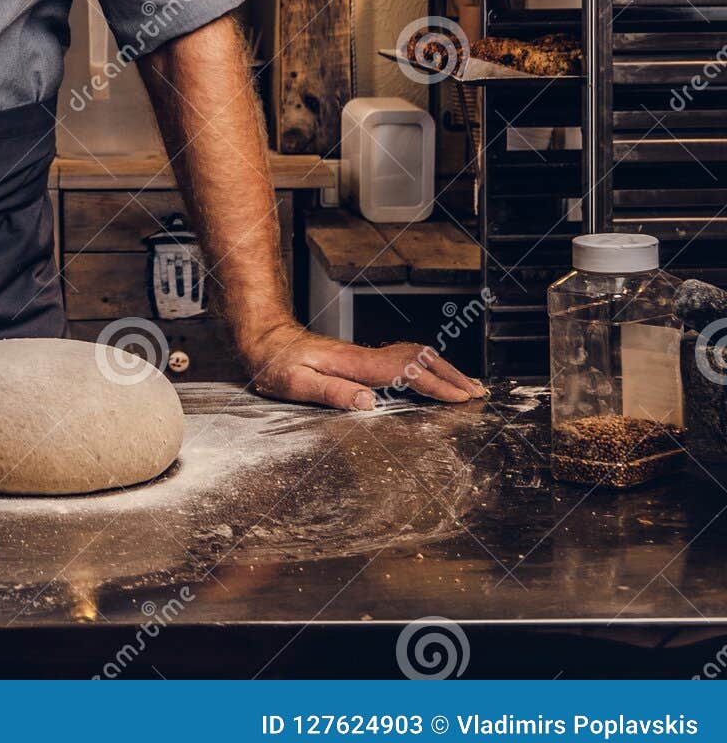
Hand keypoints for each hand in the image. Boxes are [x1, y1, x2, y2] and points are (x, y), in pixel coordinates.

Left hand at [236, 319, 485, 411]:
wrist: (263, 339)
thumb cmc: (275, 364)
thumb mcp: (295, 382)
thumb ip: (331, 392)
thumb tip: (370, 403)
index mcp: (355, 363)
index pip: (406, 371)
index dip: (436, 385)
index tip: (461, 398)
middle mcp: (364, 355)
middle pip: (418, 359)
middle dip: (451, 375)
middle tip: (478, 393)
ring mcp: (363, 355)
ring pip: (413, 356)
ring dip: (442, 369)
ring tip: (467, 386)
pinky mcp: (359, 359)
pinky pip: (402, 359)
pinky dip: (425, 367)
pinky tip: (431, 377)